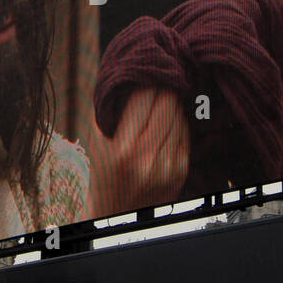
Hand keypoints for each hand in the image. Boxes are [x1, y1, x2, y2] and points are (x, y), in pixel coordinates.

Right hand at [87, 87, 188, 217]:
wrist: (115, 212)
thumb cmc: (103, 170)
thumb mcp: (98, 140)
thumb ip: (112, 109)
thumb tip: (133, 75)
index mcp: (123, 149)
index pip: (144, 98)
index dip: (148, 79)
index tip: (147, 70)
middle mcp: (147, 159)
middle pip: (167, 104)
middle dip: (164, 86)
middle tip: (160, 75)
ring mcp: (168, 167)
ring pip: (179, 116)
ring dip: (172, 103)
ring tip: (164, 95)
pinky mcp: (180, 171)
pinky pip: (184, 133)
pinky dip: (177, 122)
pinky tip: (167, 119)